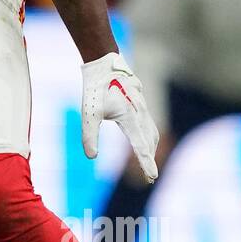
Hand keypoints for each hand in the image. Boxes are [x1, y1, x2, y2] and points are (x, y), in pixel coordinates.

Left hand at [81, 52, 159, 183]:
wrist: (104, 63)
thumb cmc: (95, 88)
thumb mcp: (89, 113)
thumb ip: (89, 136)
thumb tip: (91, 157)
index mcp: (129, 117)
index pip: (140, 146)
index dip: (145, 163)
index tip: (151, 178)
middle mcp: (140, 113)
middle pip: (150, 141)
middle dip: (150, 159)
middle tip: (150, 178)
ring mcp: (143, 107)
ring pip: (152, 131)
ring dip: (152, 148)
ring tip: (148, 162)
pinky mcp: (141, 102)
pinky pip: (150, 123)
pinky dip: (150, 136)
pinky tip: (146, 140)